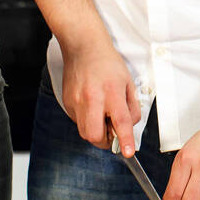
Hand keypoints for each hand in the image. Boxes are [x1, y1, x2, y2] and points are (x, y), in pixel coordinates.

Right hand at [60, 40, 142, 154]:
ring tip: (101, 116)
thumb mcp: (128, 82)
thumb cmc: (107, 63)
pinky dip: (86, 121)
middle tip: (111, 132)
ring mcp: (77, 101)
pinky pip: (77, 122)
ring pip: (84, 132)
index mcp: (111, 92)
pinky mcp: (67, 102)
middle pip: (95, 136)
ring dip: (95, 131)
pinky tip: (91, 106)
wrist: (84, 47)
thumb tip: (129, 126)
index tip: (127, 152)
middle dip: (105, 141)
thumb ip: (131, 107)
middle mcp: (92, 98)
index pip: (120, 122)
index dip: (125, 141)